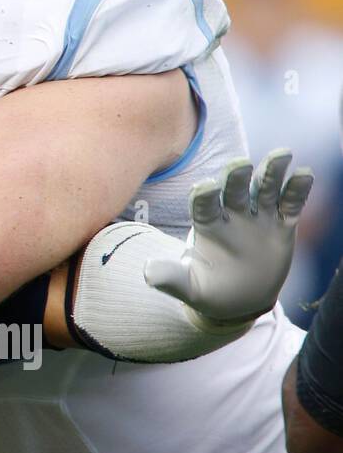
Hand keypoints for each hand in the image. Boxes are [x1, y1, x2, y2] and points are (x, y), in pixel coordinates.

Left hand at [145, 148, 313, 326]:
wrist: (239, 298)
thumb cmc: (209, 290)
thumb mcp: (189, 288)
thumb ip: (170, 278)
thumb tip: (147, 272)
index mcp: (206, 226)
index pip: (203, 205)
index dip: (204, 195)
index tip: (204, 186)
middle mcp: (231, 215)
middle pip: (233, 190)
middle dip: (235, 177)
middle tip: (240, 164)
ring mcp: (257, 218)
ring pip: (263, 189)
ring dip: (272, 172)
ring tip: (282, 154)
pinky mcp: (281, 225)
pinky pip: (290, 204)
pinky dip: (297, 190)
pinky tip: (305, 174)